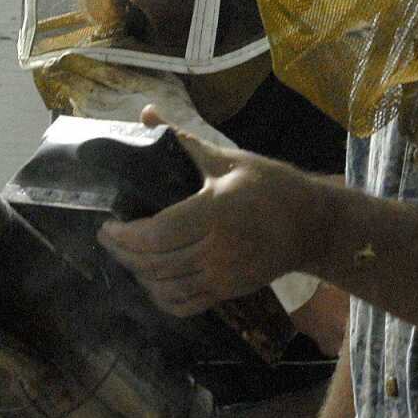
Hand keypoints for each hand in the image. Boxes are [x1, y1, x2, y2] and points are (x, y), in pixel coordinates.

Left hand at [96, 108, 329, 315]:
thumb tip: (146, 112)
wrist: (311, 225)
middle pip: (155, 264)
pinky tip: (151, 279)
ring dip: (139, 274)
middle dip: (124, 253)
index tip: (107, 226)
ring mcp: (223, 275)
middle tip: (109, 239)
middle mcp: (218, 249)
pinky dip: (161, 297)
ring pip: (166, 287)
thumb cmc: (269, 185)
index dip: (125, 236)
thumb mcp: (227, 158)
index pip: (157, 234)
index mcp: (215, 212)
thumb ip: (182, 140)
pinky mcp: (228, 291)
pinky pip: (185, 305)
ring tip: (127, 255)